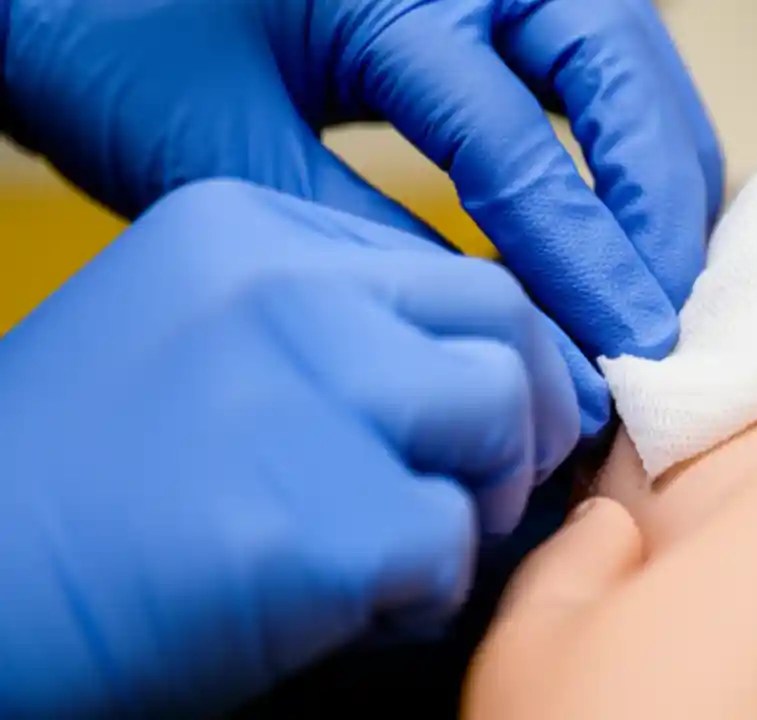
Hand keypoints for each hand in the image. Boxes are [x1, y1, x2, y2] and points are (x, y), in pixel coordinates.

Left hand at [0, 0, 721, 361]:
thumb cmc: (116, 38)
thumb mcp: (228, 149)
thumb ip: (369, 240)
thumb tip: (502, 331)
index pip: (525, 149)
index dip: (587, 264)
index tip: (628, 356)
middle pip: (620, 74)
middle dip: (657, 206)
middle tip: (662, 319)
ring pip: (631, 57)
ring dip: (659, 168)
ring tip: (657, 279)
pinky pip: (598, 55)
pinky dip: (629, 136)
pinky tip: (623, 218)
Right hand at [0, 180, 581, 714]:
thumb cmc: (94, 481)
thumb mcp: (202, 340)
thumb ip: (342, 326)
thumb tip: (499, 368)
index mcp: (249, 230)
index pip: (453, 271)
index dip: (498, 354)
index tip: (493, 417)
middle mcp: (281, 288)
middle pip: (503, 321)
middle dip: (524, 414)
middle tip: (482, 483)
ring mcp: (301, 395)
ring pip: (500, 420)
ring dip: (479, 501)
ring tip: (399, 545)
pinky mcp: (319, 523)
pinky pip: (452, 547)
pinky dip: (422, 593)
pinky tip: (342, 605)